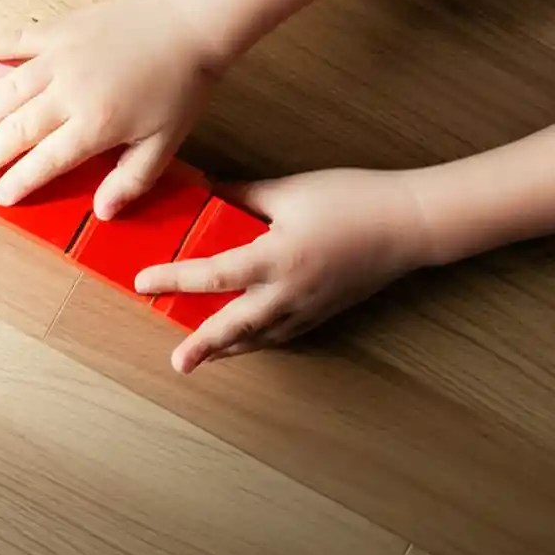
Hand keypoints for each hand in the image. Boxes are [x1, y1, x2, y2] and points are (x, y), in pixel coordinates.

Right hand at [0, 0, 229, 219]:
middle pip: (17, 130)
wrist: (189, 24)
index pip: (45, 161)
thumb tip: (101, 213)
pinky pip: (15, 38)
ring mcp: (59, 58)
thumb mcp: (165, 143)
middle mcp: (68, 93)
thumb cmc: (181, 87)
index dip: (19, 181)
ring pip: (7, 90)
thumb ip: (131, 180)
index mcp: (95, 125)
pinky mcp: (59, 29)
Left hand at [135, 168, 432, 373]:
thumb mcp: (289, 191)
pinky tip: (247, 340)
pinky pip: (284, 334)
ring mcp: (309, 307)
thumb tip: (207, 194)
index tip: (143, 283)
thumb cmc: (352, 199)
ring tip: (201, 357)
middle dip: (204, 346)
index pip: (213, 274)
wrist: (411, 223)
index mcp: (277, 258)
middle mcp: (290, 292)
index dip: (174, 279)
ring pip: (261, 337)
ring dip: (229, 348)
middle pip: (236, 326)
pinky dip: (259, 340)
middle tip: (178, 363)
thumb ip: (243, 196)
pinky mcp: (325, 311)